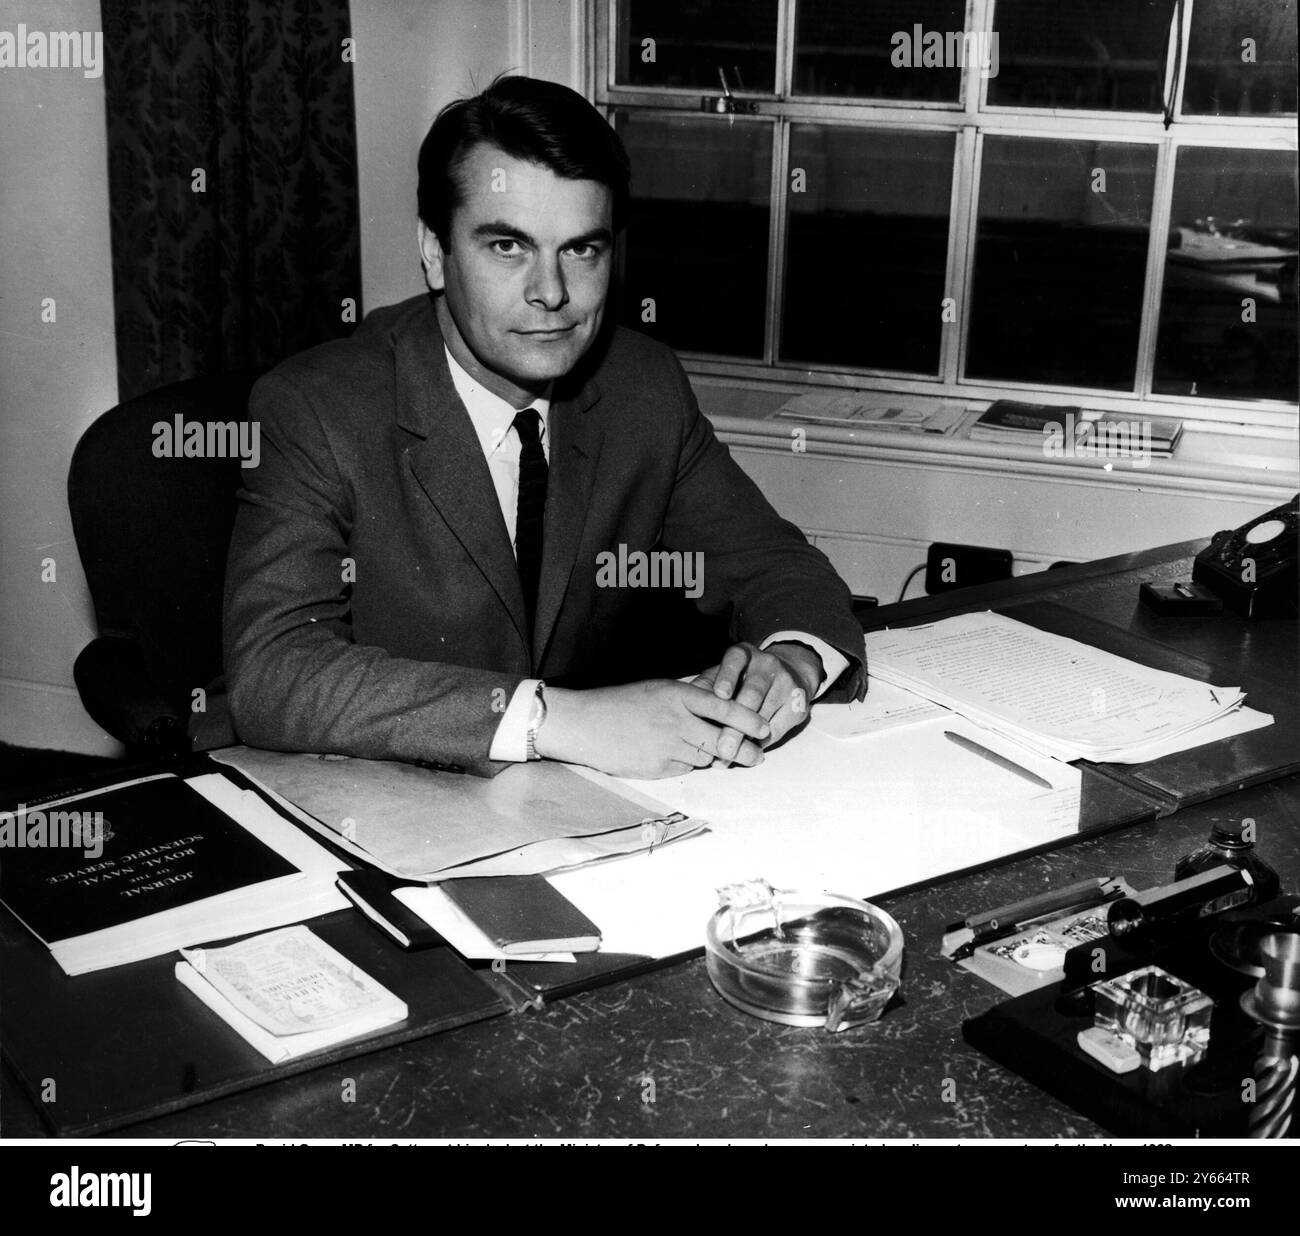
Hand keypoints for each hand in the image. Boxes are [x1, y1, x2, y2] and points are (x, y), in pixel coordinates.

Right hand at [533, 680, 770, 778]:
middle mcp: (675, 721)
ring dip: (713, 756)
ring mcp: (666, 747)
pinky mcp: (657, 768)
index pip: (723, 706)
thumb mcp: (657, 688)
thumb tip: (720, 703)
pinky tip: (680, 756)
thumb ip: (688, 697)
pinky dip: (689, 764)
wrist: (584, 725)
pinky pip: (685, 768)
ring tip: (719, 754)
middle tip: (759, 755)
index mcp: (676, 695)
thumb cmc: (621, 702)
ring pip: (705, 757)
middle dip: (744, 750)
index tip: (765, 727)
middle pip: (721, 740)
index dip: (748, 718)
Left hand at [693, 641, 821, 764]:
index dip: (727, 677)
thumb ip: (705, 688)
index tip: (719, 695)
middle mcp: (767, 664)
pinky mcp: (799, 703)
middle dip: (736, 724)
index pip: (735, 660)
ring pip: (764, 716)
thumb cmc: (742, 679)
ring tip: (727, 757)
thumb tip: (685, 707)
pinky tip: (748, 753)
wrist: (789, 673)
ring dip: (745, 740)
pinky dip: (761, 743)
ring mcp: (786, 682)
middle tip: (722, 747)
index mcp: (744, 654)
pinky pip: (778, 729)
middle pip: (752, 695)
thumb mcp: (722, 675)